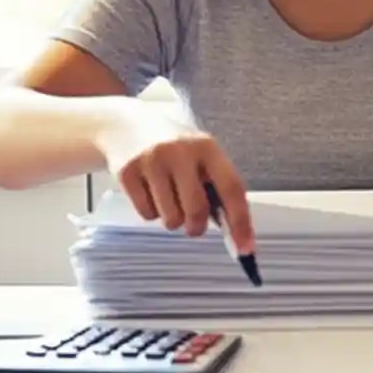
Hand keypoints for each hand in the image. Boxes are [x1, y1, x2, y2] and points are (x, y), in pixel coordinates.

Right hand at [97, 113, 254, 252]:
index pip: (231, 188)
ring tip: (167, 198)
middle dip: (197, 226)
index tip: (245, 248)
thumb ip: (217, 186)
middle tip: (193, 224)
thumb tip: (235, 232)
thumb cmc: (174, 148)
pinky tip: (149, 191)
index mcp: (207, 147)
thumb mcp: (200, 155)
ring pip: (171, 218)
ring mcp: (151, 160)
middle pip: (197, 210)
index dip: (241, 221)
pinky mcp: (127, 172)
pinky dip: (151, 212)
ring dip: (172, 219)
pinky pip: (146, 215)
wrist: (126, 125)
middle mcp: (180, 151)